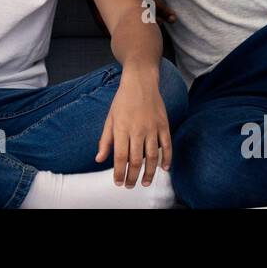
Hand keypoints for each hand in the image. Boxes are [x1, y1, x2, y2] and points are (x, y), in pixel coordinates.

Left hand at [96, 66, 172, 187]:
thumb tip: (99, 159)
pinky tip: (164, 169)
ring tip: (145, 182)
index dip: (119, 172)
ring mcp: (152, 128)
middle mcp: (137, 130)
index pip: (120, 157)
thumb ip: (105, 140)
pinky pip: (167, 145)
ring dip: (149, 173)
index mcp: (121, 128)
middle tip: (130, 185)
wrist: (141, 82)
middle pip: (136, 160)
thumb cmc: (123, 101)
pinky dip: (167, 159)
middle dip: (133, 177)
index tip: (118, 182)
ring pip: (152, 157)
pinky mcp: (164, 125)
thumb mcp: (109, 119)